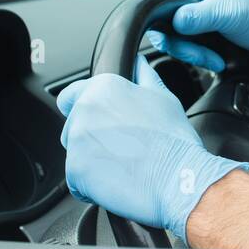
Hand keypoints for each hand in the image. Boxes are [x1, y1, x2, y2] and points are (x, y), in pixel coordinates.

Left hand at [57, 55, 248, 244]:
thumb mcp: (165, 99)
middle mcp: (85, 110)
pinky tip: (119, 181)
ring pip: (76, 153)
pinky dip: (93, 185)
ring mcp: (77, 141)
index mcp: (104, 88)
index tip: (97, 122)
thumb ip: (145, 77)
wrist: (178, 179)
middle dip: (92, 138)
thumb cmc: (175, 141)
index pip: (70, 95)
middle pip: (73, 127)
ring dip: (93, 161)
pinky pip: (77, 180)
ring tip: (125, 165)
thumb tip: (139, 63)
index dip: (83, 109)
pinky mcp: (74, 170)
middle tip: (123, 147)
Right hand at [147, 0, 248, 70]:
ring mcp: (200, 7)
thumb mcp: (225, 13)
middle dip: (181, 42)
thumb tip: (170, 23)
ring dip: (192, 51)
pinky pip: (189, 41)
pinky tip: (215, 57)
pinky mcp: (206, 24)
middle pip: (165, 19)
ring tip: (212, 57)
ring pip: (176, 34)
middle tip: (198, 53)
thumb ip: (194, 17)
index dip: (160, 18)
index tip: (172, 35)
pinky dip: (199, 53)